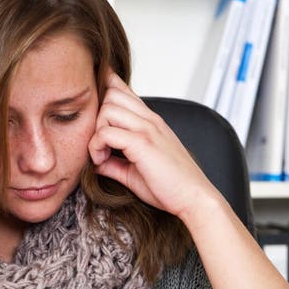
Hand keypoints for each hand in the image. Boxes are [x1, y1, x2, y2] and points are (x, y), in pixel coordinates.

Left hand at [88, 71, 220, 222]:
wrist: (194, 198)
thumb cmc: (171, 187)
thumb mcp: (135, 172)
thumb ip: (114, 164)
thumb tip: (95, 164)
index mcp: (151, 122)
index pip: (124, 91)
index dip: (105, 95)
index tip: (95, 121)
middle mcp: (150, 119)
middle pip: (111, 94)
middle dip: (97, 118)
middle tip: (99, 144)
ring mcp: (147, 128)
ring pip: (107, 108)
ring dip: (96, 131)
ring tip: (101, 153)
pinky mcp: (142, 143)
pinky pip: (106, 132)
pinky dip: (97, 146)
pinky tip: (101, 161)